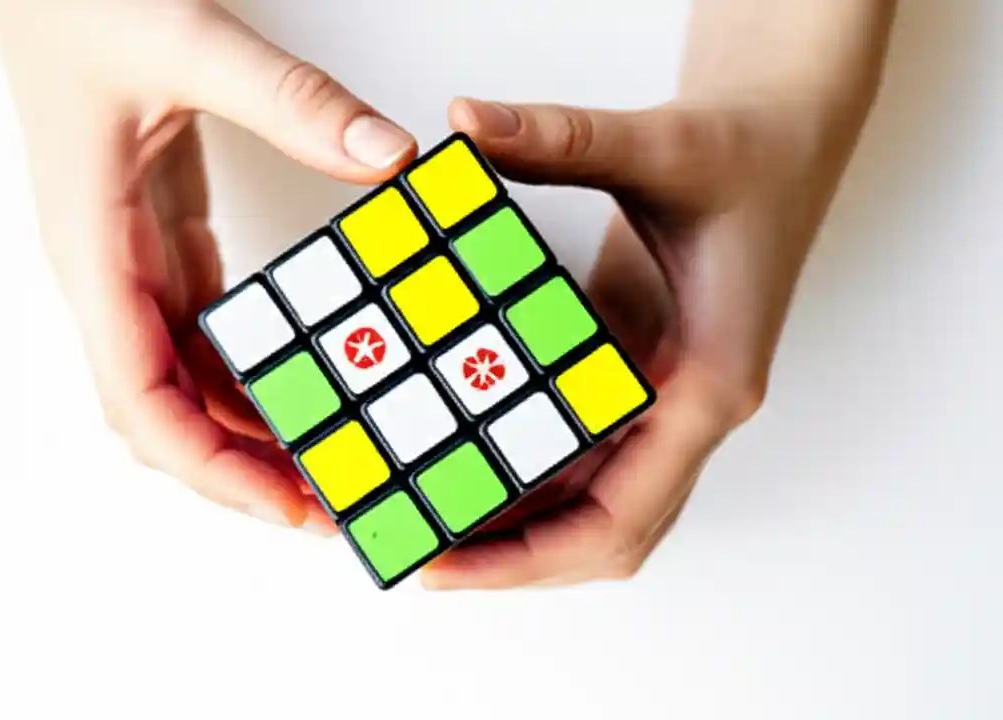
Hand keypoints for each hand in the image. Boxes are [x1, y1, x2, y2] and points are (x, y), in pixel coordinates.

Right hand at [0, 0, 415, 530]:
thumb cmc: (76, 6)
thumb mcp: (187, 41)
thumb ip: (290, 99)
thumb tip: (386, 159)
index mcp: (93, 250)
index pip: (140, 400)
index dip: (210, 467)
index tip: (286, 504)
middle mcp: (107, 272)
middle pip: (165, 412)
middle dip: (240, 467)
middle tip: (331, 496)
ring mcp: (130, 258)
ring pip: (183, 379)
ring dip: (248, 425)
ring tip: (327, 452)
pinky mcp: (158, 235)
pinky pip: (202, 331)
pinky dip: (251, 367)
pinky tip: (304, 376)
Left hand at [421, 94, 867, 587]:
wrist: (780, 141)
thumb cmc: (741, 153)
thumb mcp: (657, 145)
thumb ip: (564, 139)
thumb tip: (467, 123)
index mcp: (709, 381)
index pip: (623, 512)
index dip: (532, 551)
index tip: (451, 565)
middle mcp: (692, 412)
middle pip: (606, 535)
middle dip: (516, 558)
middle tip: (421, 560)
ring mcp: (667, 405)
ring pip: (596, 507)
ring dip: (521, 529)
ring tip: (430, 526)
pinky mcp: (639, 383)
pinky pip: (583, 457)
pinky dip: (528, 477)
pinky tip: (463, 463)